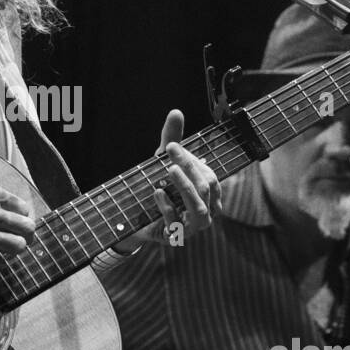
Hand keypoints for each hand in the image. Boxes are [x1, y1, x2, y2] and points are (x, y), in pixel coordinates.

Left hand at [123, 109, 221, 249]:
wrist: (139, 219)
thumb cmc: (161, 188)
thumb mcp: (164, 162)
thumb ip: (173, 140)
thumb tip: (176, 112)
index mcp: (210, 194)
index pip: (208, 175)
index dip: (191, 160)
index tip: (171, 147)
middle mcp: (207, 212)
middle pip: (205, 188)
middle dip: (188, 168)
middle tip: (169, 152)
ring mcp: (193, 227)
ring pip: (198, 207)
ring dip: (184, 187)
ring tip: (169, 170)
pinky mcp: (176, 237)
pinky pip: (177, 223)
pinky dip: (167, 207)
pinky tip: (157, 193)